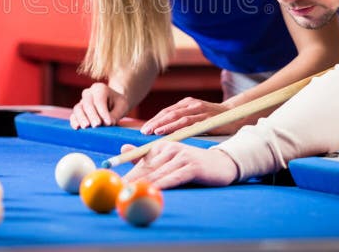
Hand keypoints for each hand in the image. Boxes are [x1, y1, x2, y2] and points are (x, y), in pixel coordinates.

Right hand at [69, 83, 129, 128]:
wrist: (113, 103)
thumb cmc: (118, 104)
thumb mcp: (122, 107)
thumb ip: (115, 115)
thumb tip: (107, 124)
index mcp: (100, 88)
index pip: (99, 100)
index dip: (103, 112)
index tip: (109, 123)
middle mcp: (88, 93)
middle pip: (87, 103)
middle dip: (92, 115)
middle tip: (97, 125)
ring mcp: (81, 101)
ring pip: (78, 108)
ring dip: (81, 118)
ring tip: (86, 127)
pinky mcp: (78, 111)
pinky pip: (73, 115)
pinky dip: (74, 121)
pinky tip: (77, 128)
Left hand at [122, 142, 238, 188]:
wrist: (222, 163)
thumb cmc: (193, 164)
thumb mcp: (169, 160)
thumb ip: (147, 157)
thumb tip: (122, 148)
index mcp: (162, 145)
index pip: (141, 161)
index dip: (128, 174)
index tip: (116, 183)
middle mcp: (170, 148)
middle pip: (147, 167)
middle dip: (132, 180)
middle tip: (119, 190)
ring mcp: (181, 156)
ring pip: (159, 173)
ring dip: (144, 184)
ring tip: (131, 193)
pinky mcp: (192, 166)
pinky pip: (174, 177)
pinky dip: (163, 184)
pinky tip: (154, 190)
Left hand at [140, 97, 242, 135]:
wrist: (236, 114)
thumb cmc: (214, 118)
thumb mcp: (197, 116)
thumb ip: (183, 120)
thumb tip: (164, 131)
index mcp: (187, 103)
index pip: (167, 111)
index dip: (154, 119)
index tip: (144, 129)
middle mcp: (192, 104)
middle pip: (169, 113)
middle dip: (155, 122)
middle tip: (144, 131)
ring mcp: (200, 110)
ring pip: (177, 117)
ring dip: (163, 125)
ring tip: (153, 132)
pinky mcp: (207, 118)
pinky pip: (189, 123)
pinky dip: (177, 127)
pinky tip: (169, 132)